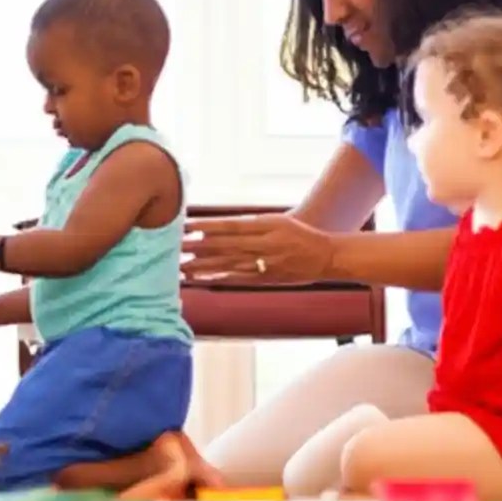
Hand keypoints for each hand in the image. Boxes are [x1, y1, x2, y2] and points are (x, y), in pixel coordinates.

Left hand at [181, 213, 332, 284]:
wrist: (326, 256)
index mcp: (266, 225)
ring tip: (180, 266)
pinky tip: (201, 279)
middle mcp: (264, 244)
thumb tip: (216, 227)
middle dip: (198, 246)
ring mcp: (265, 263)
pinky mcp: (266, 279)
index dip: (206, 226)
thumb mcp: (276, 221)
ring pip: (229, 264)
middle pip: (225, 246)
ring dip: (203, 266)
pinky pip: (238, 279)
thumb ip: (249, 224)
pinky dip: (218, 279)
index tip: (185, 225)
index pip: (230, 225)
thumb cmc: (299, 235)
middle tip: (175, 246)